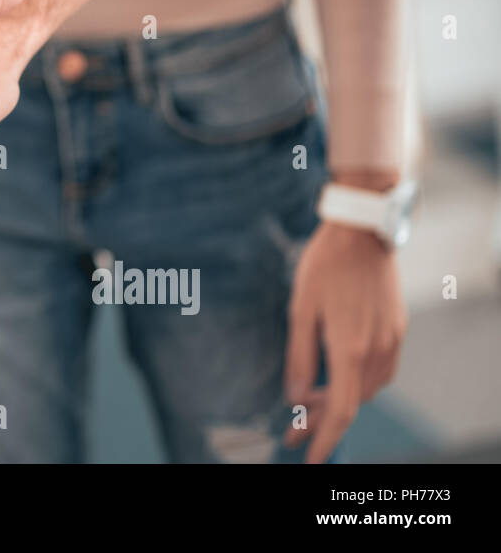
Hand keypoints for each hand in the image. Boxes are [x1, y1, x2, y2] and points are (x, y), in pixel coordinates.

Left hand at [284, 207, 407, 463]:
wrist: (362, 232)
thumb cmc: (324, 266)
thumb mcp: (300, 310)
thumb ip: (299, 356)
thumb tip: (294, 396)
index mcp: (350, 349)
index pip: (340, 411)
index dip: (324, 439)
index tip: (309, 459)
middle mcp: (376, 351)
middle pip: (352, 402)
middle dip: (322, 421)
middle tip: (292, 432)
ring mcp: (392, 341)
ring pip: (367, 389)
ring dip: (339, 401)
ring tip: (307, 403)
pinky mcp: (398, 330)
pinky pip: (380, 371)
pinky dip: (357, 383)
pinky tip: (335, 377)